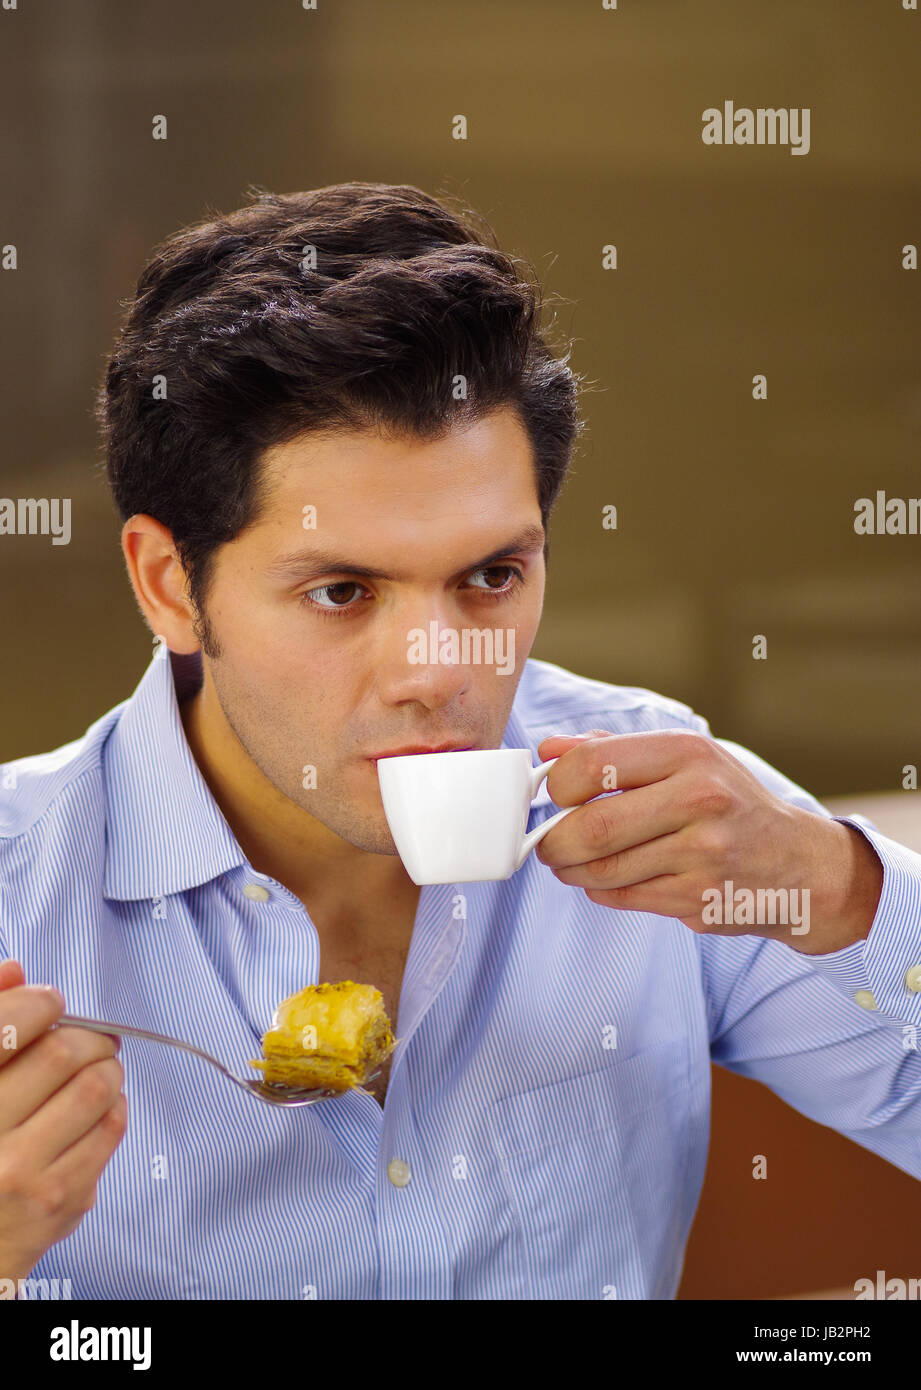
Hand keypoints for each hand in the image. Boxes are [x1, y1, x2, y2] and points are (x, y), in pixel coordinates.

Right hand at [0, 959, 126, 1283]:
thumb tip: (15, 971)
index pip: (4, 1029)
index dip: (37, 1005)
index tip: (51, 1004)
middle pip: (60, 1054)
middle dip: (87, 1037)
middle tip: (92, 1040)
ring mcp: (22, 1170)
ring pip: (93, 1089)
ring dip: (107, 1070)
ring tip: (99, 1071)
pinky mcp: (61, 1197)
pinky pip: (110, 1128)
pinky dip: (114, 1106)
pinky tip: (100, 1109)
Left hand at [535, 729, 882, 952]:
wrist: (800, 865)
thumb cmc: (729, 804)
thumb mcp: (685, 760)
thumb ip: (615, 751)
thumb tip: (549, 749)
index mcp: (689, 754)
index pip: (594, 764)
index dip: (558, 784)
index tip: (554, 795)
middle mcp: (701, 800)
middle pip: (592, 826)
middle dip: (553, 841)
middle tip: (546, 843)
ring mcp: (704, 854)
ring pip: (603, 870)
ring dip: (571, 871)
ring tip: (569, 862)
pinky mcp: (701, 899)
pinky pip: (624, 897)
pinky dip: (600, 891)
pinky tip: (604, 881)